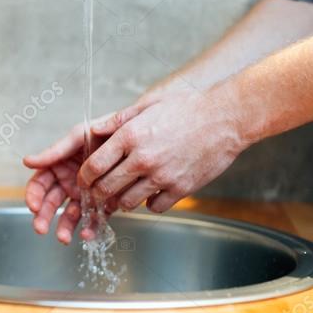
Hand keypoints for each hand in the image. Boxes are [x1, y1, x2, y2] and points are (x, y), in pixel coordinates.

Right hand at [22, 116, 125, 243]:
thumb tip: (27, 161)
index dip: (34, 196)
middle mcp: (69, 181)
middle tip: (40, 228)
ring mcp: (85, 194)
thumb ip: (55, 151)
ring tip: (63, 238)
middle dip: (44, 217)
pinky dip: (89, 228)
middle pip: (51, 203)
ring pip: (71, 214)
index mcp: (59, 166)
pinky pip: (94, 218)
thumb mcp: (78, 137)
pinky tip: (86, 233)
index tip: (33, 206)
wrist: (137, 137)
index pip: (40, 184)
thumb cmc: (104, 131)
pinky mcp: (103, 203)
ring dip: (64, 227)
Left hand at [78, 85, 250, 212]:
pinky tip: (152, 192)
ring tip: (126, 192)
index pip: (94, 166)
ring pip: (128, 203)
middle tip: (100, 191)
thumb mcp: (149, 105)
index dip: (84, 177)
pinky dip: (150, 203)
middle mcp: (143, 159)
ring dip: (123, 200)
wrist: (227, 117)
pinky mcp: (181, 189)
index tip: (85, 180)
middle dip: (98, 193)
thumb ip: (118, 120)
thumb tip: (94, 129)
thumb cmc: (189, 108)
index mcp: (130, 136)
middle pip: (106, 188)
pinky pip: (155, 207)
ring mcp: (162, 176)